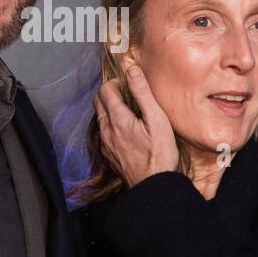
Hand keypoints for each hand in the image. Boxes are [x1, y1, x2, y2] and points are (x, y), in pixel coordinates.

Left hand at [95, 60, 178, 186]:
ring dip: (110, 109)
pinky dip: (111, 125)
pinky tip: (126, 131)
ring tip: (129, 112)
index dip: (116, 83)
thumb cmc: (160, 153)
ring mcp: (105, 144)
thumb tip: (132, 70)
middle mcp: (106, 130)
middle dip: (109, 93)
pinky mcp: (108, 155)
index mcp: (117, 118)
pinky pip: (104, 133)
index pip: (105, 90)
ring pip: (100, 118)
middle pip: (98, 102)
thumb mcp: (157, 119)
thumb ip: (142, 93)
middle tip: (128, 95)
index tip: (129, 86)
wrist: (154, 186)